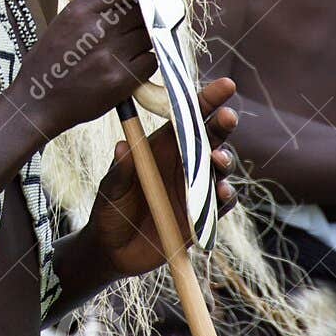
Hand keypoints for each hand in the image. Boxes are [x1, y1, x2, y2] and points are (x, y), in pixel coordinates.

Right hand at [14, 0, 156, 134]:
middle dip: (144, 16)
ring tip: (128, 48)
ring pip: (148, 35)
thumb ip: (94, 5)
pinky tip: (129, 65)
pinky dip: (145, 61)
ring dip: (144, 40)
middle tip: (140, 24)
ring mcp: (110, 54)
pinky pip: (150, 60)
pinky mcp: (121, 79)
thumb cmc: (51, 61)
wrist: (38, 100)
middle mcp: (96, 29)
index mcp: (79, 11)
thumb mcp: (64, 21)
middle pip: (141, 11)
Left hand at [85, 79, 239, 279]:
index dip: (207, 100)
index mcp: (163, 146)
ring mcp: (195, 189)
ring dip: (224, 162)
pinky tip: (222, 194)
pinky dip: (225, 197)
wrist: (112, 250)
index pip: (187, 117)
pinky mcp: (202, 217)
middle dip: (222, 125)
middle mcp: (183, 163)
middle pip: (211, 138)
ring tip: (217, 161)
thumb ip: (121, 170)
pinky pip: (220, 204)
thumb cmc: (109, 208)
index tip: (225, 85)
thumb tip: (122, 146)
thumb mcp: (110, 188)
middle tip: (226, 117)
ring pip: (220, 169)